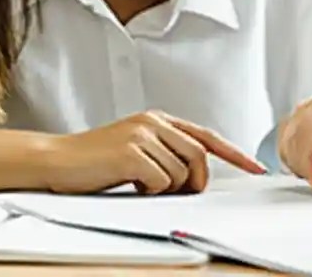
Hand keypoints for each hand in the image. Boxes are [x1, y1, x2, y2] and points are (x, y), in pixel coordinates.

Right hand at [40, 111, 265, 194]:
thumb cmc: (95, 161)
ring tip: (139, 183)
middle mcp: (154, 122)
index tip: (255, 168)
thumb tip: (195, 175)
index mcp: (158, 120)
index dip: (234, 153)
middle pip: (200, 155)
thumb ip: (165, 153)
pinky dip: (150, 190)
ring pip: (181, 171)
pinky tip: (129, 183)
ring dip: (165, 187)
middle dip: (195, 180)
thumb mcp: (136, 149)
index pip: (206, 136)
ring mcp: (143, 135)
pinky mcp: (132, 152)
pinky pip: (161, 181)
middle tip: (176, 192)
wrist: (56, 160)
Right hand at [277, 97, 311, 185]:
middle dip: (300, 164)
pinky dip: (293, 161)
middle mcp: (306, 108)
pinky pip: (283, 148)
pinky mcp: (293, 127)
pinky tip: (310, 167)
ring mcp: (297, 116)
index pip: (303, 135)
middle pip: (289, 141)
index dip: (304, 161)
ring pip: (283, 146)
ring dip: (296, 164)